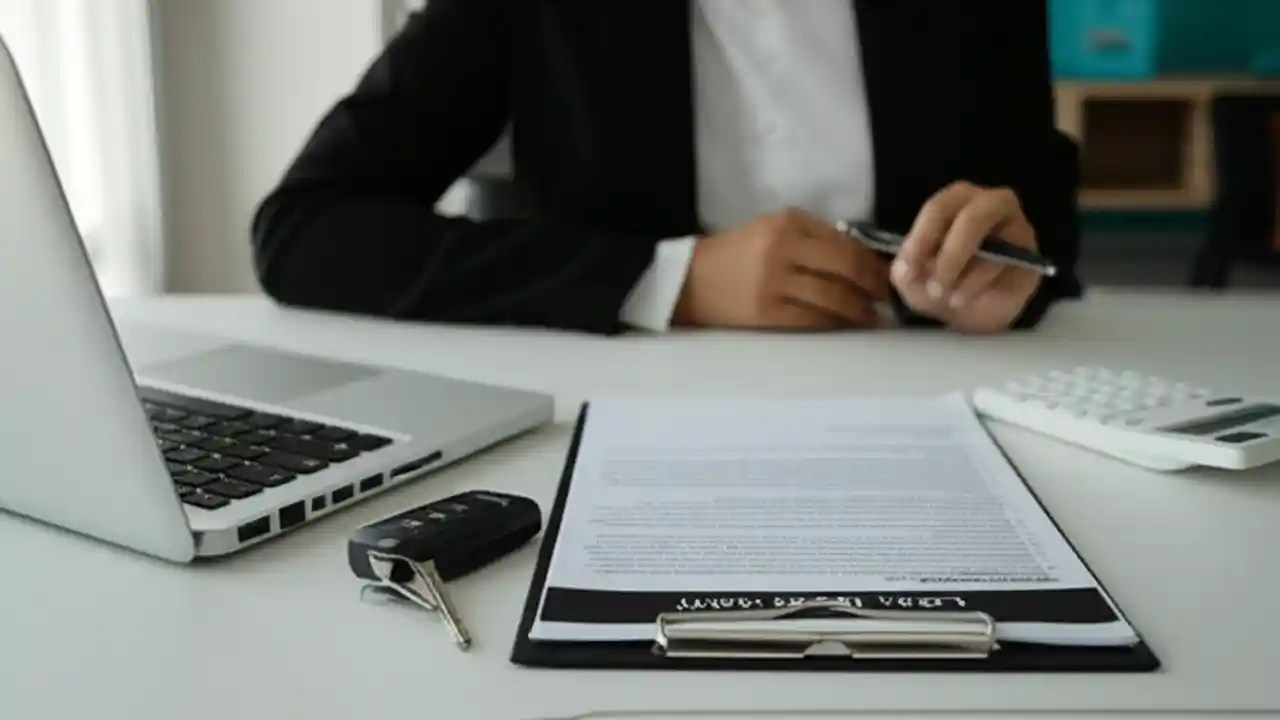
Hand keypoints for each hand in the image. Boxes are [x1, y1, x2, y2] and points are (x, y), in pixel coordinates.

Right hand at [673, 208, 889, 329]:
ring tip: (871, 317)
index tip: (885, 274)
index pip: (845, 242)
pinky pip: (813, 320)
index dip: (872, 261)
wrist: (690, 280)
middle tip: (885, 298)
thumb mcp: (771, 229)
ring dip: (859, 311)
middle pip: (846, 269)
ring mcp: (774, 283)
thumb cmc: (735, 253)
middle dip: (873, 286)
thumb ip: (812, 236)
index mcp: (788, 222)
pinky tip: (845, 327)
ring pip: (834, 298)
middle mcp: (783, 249)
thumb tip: (862, 259)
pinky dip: (835, 325)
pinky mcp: (766, 313)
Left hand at [891, 182, 1041, 333]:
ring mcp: (1015, 229)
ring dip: (967, 278)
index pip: (939, 208)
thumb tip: (910, 267)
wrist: (971, 312)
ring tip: (948, 300)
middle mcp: (989, 205)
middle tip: (935, 287)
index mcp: (955, 201)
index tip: (909, 270)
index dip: (921, 239)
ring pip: (996, 246)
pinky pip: (1012, 268)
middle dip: (951, 255)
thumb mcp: (912, 278)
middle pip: (974, 217)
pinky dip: (984, 286)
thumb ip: (906, 268)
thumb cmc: (939, 282)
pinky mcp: (1029, 257)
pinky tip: (966, 299)